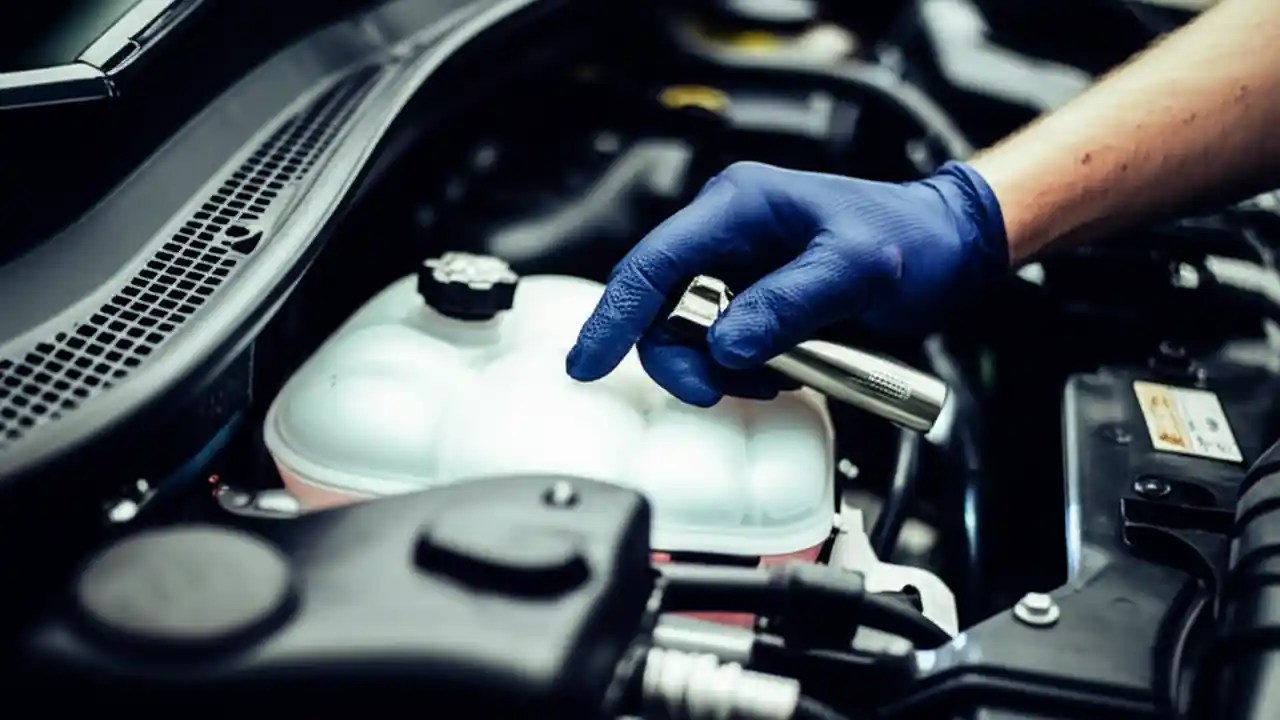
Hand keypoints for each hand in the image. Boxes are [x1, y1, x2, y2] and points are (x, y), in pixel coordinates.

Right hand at [565, 161, 1008, 405]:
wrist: (945, 246)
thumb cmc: (909, 237)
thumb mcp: (854, 269)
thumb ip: (787, 305)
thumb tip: (724, 345)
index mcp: (738, 204)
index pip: (653, 263)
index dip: (614, 316)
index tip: (588, 363)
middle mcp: (726, 230)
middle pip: (660, 305)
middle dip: (679, 357)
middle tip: (715, 389)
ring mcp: (736, 263)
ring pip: (687, 330)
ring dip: (716, 366)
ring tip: (773, 374)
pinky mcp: (751, 293)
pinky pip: (720, 339)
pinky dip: (738, 366)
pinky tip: (779, 368)